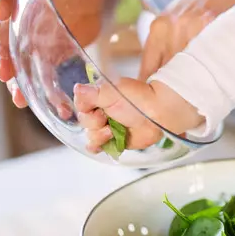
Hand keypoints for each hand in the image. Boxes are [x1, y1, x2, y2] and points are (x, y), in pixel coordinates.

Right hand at [0, 0, 105, 108]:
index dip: (3, 0)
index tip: (0, 13)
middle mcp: (21, 11)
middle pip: (2, 33)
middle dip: (0, 52)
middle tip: (3, 70)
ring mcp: (31, 34)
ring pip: (15, 57)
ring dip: (14, 79)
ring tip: (18, 98)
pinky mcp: (47, 50)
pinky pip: (36, 70)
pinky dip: (36, 88)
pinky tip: (41, 107)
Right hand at [73, 79, 201, 151]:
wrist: (157, 115)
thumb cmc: (139, 100)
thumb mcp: (112, 92)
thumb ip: (91, 94)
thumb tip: (76, 89)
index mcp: (100, 96)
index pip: (80, 104)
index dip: (85, 108)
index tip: (96, 108)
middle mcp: (102, 111)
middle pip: (84, 121)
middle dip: (93, 122)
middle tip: (106, 118)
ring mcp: (107, 126)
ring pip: (89, 135)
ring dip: (98, 135)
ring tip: (111, 131)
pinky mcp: (114, 140)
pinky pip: (97, 147)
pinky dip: (98, 145)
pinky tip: (106, 141)